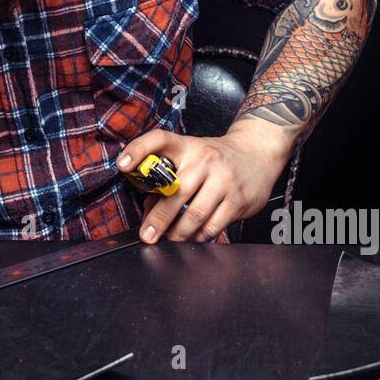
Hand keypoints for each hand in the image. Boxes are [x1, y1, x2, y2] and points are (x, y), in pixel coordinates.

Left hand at [117, 123, 293, 242]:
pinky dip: (199, 236)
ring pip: (195, 214)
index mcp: (187, 146)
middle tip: (147, 236)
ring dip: (178, 233)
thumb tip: (147, 213)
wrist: (258, 153)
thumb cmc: (215, 158)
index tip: (122, 165)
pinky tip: (192, 237)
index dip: (138, 150)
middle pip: (176, 192)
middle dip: (158, 218)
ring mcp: (224, 179)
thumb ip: (168, 180)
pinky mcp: (238, 199)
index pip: (159, 140)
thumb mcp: (191, 157)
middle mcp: (205, 160)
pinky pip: (213, 225)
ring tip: (169, 240)